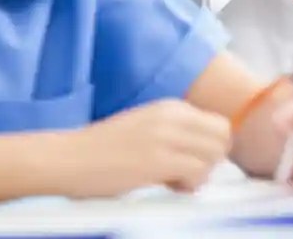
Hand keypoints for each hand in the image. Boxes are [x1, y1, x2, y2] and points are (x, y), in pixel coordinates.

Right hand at [68, 99, 230, 197]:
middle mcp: (171, 116)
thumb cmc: (103, 150)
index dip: (210, 148)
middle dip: (211, 161)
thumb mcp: (145, 127)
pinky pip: (198, 173)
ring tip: (173, 180)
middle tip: (185, 173)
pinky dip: (189, 185)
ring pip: (214, 156)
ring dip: (200, 174)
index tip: (189, 160)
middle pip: (222, 138)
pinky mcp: (158, 160)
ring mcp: (165, 137)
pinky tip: (167, 185)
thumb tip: (204, 152)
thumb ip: (174, 131)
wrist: (69, 158)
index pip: (219, 123)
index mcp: (169, 106)